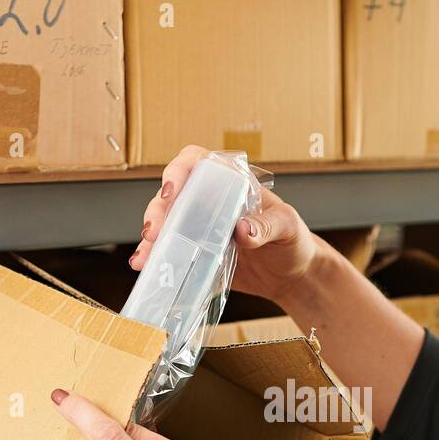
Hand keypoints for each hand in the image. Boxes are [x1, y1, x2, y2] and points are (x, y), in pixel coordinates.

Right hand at [132, 144, 327, 307]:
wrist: (293, 276)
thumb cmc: (293, 242)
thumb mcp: (287, 228)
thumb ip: (267, 226)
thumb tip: (242, 230)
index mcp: (230, 184)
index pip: (196, 163)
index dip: (177, 171)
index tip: (170, 191)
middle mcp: (209, 202)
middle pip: (172, 195)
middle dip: (158, 211)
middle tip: (155, 232)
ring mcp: (199, 228)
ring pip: (166, 223)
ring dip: (152, 238)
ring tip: (146, 257)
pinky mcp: (197, 254)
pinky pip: (171, 251)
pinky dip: (156, 258)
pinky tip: (145, 267)